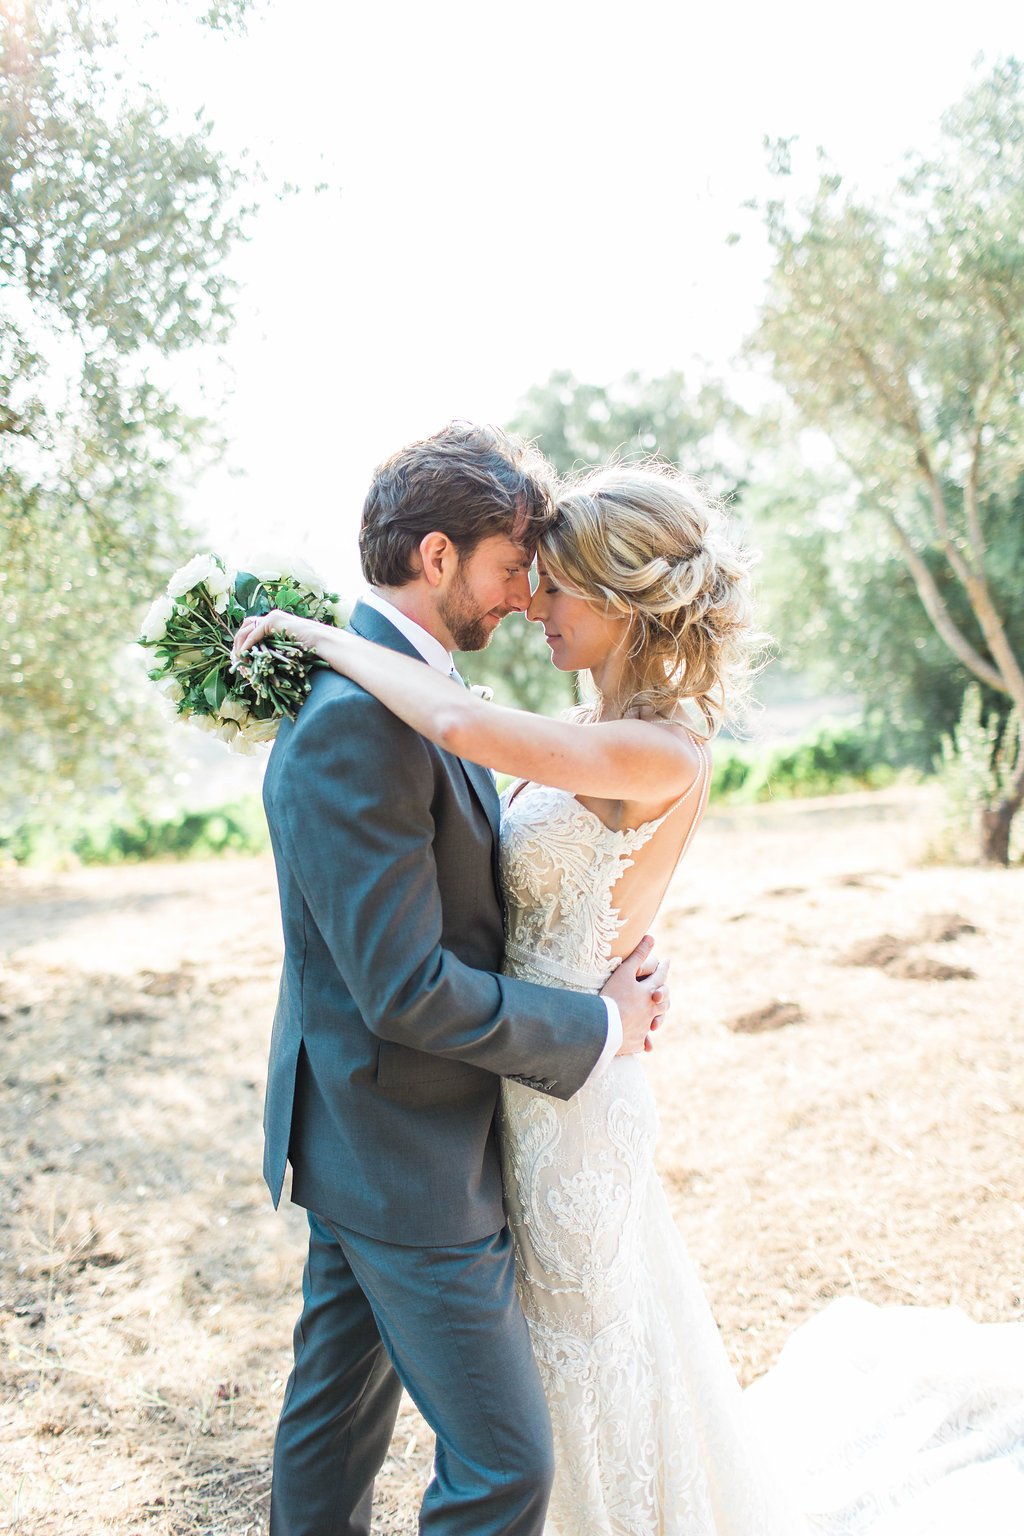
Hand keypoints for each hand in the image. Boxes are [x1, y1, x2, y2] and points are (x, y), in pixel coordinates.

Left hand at [233, 608, 316, 660]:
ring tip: (239, 659)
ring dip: (239, 645)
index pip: (251, 630)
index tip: (239, 658)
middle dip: (237, 642)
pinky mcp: (272, 620)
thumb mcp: (285, 649)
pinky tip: (245, 655)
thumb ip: (273, 650)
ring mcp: (271, 617)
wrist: (320, 641)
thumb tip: (261, 663)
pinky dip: (247, 645)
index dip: (243, 643)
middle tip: (234, 658)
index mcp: (273, 623)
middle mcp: (270, 617)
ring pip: (246, 630)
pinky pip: (253, 634)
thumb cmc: (308, 648)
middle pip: (245, 627)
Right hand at [600, 935, 670, 1055]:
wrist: (604, 1027)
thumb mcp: (624, 972)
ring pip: (655, 1022)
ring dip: (656, 1019)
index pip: (660, 976)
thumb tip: (651, 937)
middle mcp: (650, 1010)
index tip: (667, 962)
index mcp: (649, 992)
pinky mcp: (636, 1042)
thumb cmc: (613, 997)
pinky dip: (643, 1041)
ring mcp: (644, 1027)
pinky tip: (643, 1043)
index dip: (663, 968)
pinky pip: (642, 1041)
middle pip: (663, 1001)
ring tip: (655, 1019)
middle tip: (663, 991)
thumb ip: (638, 955)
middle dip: (664, 994)